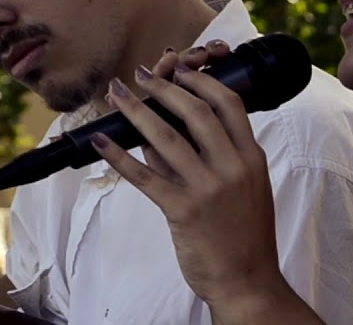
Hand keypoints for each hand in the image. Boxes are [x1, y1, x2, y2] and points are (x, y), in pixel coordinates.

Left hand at [89, 43, 291, 317]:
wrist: (248, 282)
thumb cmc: (245, 236)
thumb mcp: (246, 188)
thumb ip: (217, 157)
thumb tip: (170, 130)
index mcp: (251, 158)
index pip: (229, 103)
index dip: (202, 81)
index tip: (181, 70)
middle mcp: (233, 168)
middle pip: (197, 111)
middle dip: (165, 87)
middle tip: (143, 75)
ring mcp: (208, 189)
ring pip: (167, 137)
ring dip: (136, 110)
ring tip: (117, 93)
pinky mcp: (183, 211)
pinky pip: (145, 176)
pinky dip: (118, 155)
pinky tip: (101, 141)